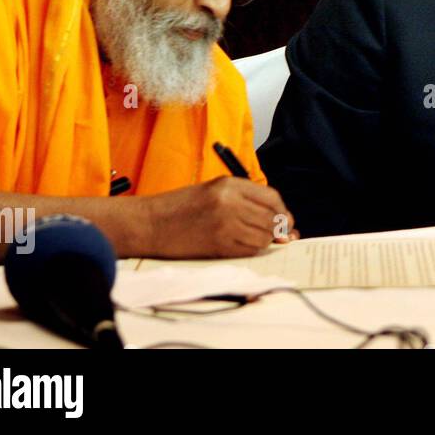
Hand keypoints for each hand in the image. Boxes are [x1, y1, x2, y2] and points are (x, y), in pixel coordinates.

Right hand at [143, 177, 297, 257]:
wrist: (149, 223)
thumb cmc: (179, 207)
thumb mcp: (214, 191)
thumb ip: (244, 200)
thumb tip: (278, 219)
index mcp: (229, 185)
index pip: (272, 197)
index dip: (283, 211)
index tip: (285, 219)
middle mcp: (230, 202)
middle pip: (272, 218)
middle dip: (278, 228)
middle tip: (278, 234)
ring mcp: (225, 224)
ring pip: (264, 236)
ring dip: (265, 241)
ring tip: (255, 239)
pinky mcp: (219, 244)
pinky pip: (250, 250)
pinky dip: (253, 250)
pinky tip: (244, 246)